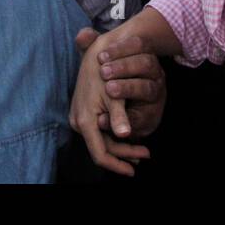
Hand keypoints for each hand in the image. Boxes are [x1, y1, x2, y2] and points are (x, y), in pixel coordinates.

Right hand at [69, 27, 151, 176]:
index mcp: (85, 121)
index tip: (133, 171)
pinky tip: (130, 136)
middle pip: (102, 148)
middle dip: (124, 154)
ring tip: (142, 149)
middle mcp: (79, 122)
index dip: (116, 165)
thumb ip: (118, 115)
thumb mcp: (114, 94)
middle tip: (145, 154)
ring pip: (102, 139)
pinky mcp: (84, 113)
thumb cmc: (105, 72)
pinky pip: (99, 130)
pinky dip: (115, 134)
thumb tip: (125, 134)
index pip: (100, 154)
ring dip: (122, 145)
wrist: (94, 53)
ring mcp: (80, 118)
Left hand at [79, 28, 166, 139]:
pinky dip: (126, 116)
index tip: (101, 55)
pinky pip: (142, 115)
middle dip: (124, 66)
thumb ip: (92, 47)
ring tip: (108, 89)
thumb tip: (82, 35)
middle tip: (103, 72)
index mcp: (144, 55)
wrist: (129, 111)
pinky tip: (108, 116)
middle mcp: (154, 72)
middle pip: (146, 63)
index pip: (139, 44)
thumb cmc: (115, 79)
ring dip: (127, 88)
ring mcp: (155, 93)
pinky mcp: (151, 115)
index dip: (121, 48)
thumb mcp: (103, 63)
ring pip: (147, 88)